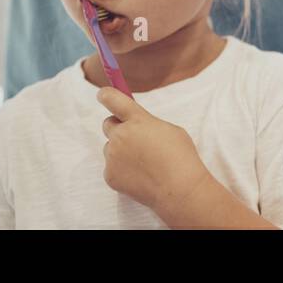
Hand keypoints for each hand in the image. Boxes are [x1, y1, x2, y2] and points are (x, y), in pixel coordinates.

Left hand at [97, 87, 214, 221]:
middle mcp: (121, 135)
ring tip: (143, 162)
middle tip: (133, 138)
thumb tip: (137, 126)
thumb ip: (148, 124)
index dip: (106, 95)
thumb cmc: (180, 156)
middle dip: (118, 127)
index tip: (102, 94)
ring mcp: (113, 156)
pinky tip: (139, 175)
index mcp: (138, 120)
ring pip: (110, 148)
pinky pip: (112, 167)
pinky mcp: (110, 175)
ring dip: (121, 150)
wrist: (178, 188)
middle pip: (108, 124)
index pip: (114, 100)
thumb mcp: (168, 129)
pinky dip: (122, 169)